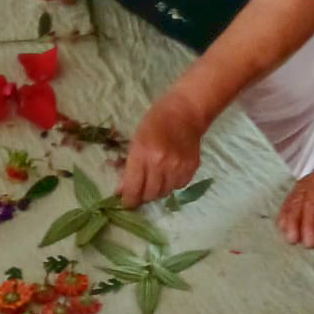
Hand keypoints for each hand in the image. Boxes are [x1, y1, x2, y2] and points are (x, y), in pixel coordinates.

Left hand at [120, 89, 205, 208]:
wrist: (186, 111)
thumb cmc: (156, 121)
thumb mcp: (136, 140)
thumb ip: (129, 166)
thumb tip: (122, 190)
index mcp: (143, 153)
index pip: (133, 188)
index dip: (129, 199)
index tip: (127, 202)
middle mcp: (161, 163)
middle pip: (150, 194)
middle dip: (143, 194)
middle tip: (142, 188)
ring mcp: (178, 167)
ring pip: (164, 193)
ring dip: (158, 190)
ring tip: (157, 177)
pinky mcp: (191, 168)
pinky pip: (178, 186)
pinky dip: (172, 184)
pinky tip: (170, 172)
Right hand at [278, 159, 313, 247]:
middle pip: (309, 204)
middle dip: (308, 226)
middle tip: (308, 244)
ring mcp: (303, 183)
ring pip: (295, 204)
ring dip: (292, 223)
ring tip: (292, 239)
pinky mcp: (294, 189)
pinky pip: (287, 203)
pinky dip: (284, 217)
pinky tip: (283, 229)